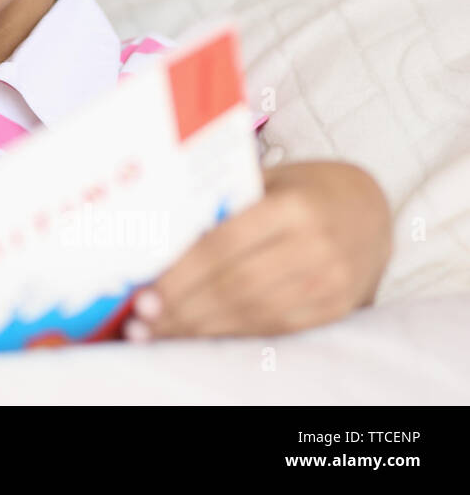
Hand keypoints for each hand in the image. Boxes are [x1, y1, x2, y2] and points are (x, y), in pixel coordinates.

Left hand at [124, 159, 391, 340]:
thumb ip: (222, 203)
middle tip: (142, 319)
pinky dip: (234, 332)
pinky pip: (278, 326)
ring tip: (160, 331)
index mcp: (293, 206)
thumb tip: (157, 235)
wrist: (369, 208)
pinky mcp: (339, 306)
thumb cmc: (301, 189)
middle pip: (237, 284)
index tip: (145, 291)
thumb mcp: (266, 181)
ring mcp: (332, 280)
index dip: (183, 273)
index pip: (226, 244)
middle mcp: (317, 245)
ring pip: (255, 311)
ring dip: (202, 326)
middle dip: (184, 306)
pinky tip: (201, 332)